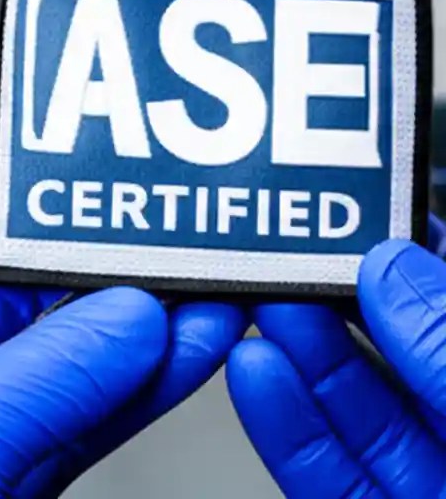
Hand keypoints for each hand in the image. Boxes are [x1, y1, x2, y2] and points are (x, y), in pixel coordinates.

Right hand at [228, 216, 445, 497]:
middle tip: (284, 254)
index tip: (359, 211)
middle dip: (335, 299)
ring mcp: (429, 484)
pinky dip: (283, 423)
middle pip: (396, 351)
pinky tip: (254, 375)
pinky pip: (325, 472)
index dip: (412, 256)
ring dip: (295, 352)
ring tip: (256, 303)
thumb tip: (394, 270)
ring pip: (353, 407)